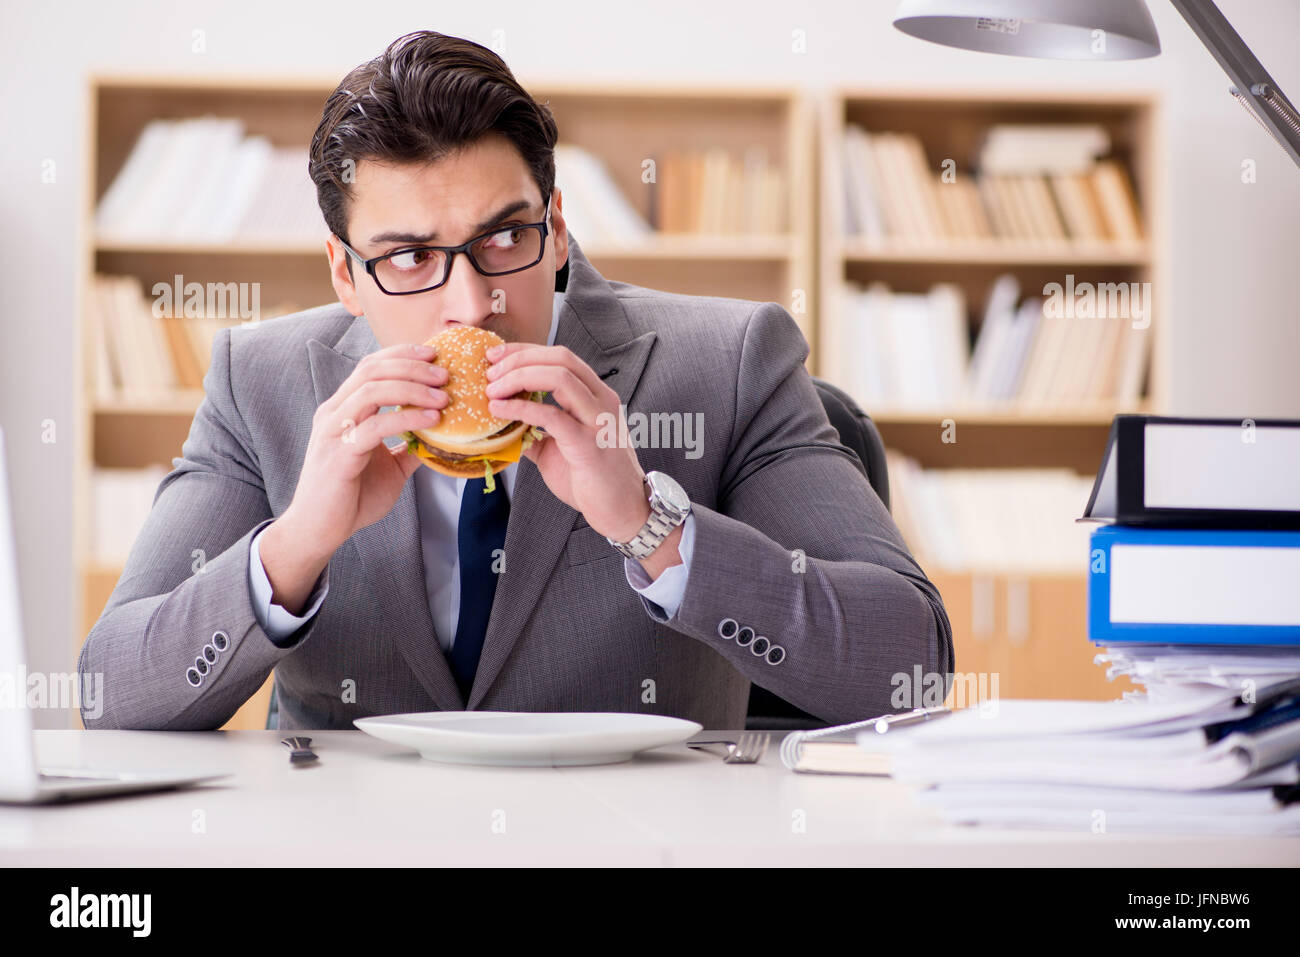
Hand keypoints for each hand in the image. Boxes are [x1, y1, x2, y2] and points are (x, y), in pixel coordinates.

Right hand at [280, 341, 449, 559]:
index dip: (401, 355)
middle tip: (444, 374)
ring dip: (412, 388)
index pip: (370, 366)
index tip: (433, 355)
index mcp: (343, 409)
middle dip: (412, 366)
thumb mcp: (391, 467)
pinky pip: (374, 426)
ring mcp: (333, 431)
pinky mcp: (338, 454)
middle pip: (372, 370)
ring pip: (371, 390)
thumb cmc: (351, 497)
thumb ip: (410, 447)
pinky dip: (406, 418)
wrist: (320, 530)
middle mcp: (334, 413)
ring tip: (443, 396)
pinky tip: (430, 420)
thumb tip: (441, 436)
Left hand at [483, 342, 650, 541]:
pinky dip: (521, 408)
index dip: (525, 351)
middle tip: (490, 371)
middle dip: (520, 358)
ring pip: (560, 377)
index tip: (495, 356)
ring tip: (493, 390)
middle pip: (560, 358)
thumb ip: (533, 430)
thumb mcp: (557, 447)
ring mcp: (598, 420)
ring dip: (519, 377)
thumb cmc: (591, 479)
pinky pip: (553, 415)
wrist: (621, 511)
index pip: (561, 356)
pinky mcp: (589, 444)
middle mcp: (601, 400)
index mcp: (596, 395)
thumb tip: (501, 421)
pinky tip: (500, 410)